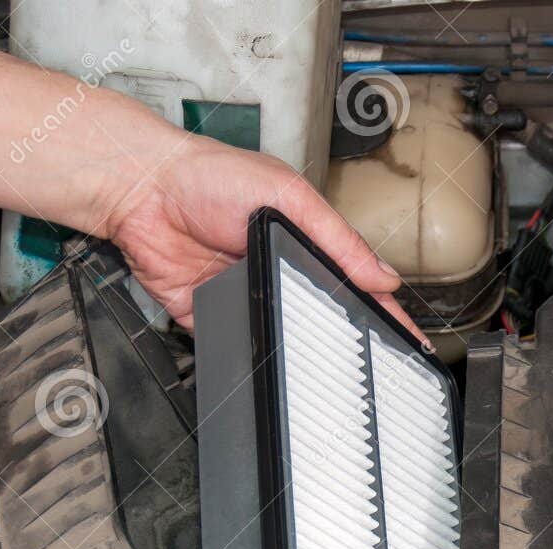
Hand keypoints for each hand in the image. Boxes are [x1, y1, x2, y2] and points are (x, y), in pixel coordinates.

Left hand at [94, 132, 426, 339]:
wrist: (140, 191)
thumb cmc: (208, 176)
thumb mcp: (289, 197)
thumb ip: (337, 238)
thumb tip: (382, 276)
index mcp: (305, 242)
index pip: (355, 285)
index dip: (385, 313)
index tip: (411, 343)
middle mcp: (278, 271)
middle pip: (323, 318)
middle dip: (346, 340)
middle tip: (375, 365)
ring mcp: (246, 296)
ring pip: (284, 339)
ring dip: (298, 350)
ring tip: (326, 368)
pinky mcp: (210, 317)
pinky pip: (237, 346)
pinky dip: (248, 356)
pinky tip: (266, 360)